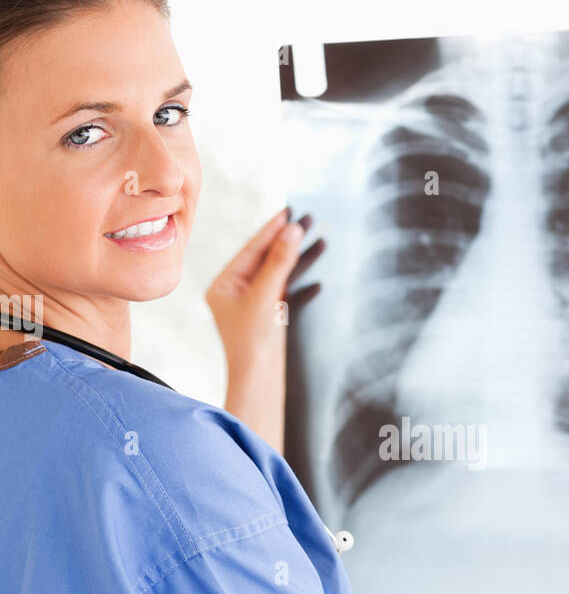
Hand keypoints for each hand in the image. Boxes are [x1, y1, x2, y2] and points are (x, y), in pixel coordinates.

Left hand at [205, 206, 324, 451]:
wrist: (259, 383)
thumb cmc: (253, 343)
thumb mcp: (265, 296)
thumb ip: (279, 261)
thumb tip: (292, 229)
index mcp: (223, 285)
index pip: (251, 249)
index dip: (272, 229)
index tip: (291, 210)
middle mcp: (235, 293)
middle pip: (265, 259)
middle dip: (288, 240)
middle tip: (309, 217)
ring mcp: (252, 306)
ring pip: (278, 274)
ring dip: (299, 259)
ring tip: (320, 239)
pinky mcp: (268, 320)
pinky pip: (286, 294)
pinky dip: (301, 285)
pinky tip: (317, 281)